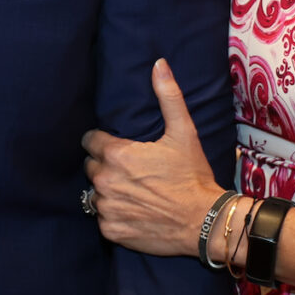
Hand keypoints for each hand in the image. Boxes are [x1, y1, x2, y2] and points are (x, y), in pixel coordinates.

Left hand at [81, 59, 223, 258]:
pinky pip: (102, 218)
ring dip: (108, 191)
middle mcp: (105, 181)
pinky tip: (134, 211)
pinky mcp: (111, 230)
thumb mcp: (184, 132)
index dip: (103, 143)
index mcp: (116, 154)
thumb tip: (158, 64)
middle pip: (91, 167)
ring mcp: (107, 208)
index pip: (89, 141)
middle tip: (130, 171)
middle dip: (105, 166)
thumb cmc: (192, 175)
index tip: (118, 148)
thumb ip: (168, 96)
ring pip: (95, 193)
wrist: (204, 221)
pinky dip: (114, 215)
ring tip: (133, 192)